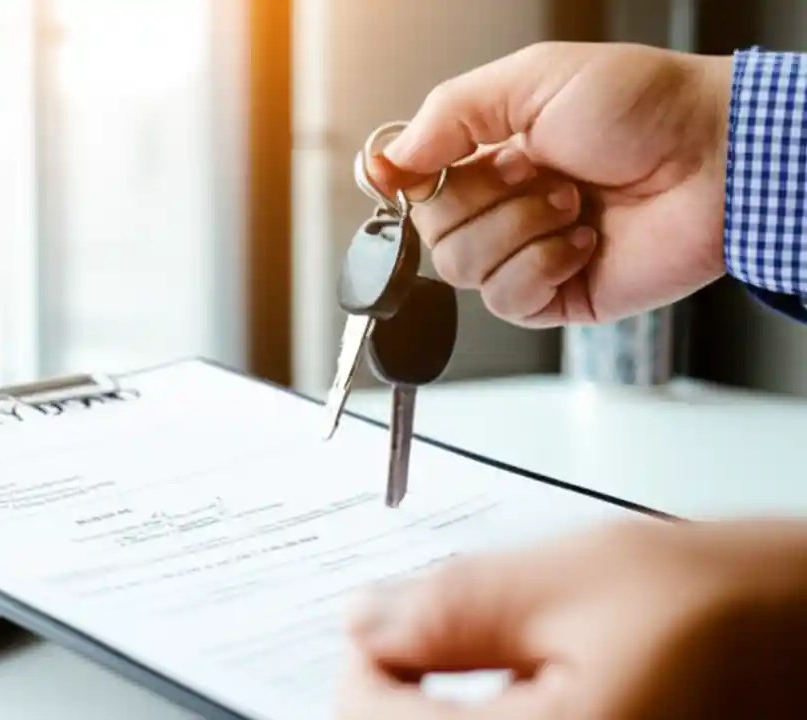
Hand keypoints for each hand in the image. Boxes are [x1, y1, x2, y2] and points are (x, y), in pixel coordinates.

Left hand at [336, 519, 806, 718]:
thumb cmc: (740, 607)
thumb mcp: (579, 578)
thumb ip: (453, 604)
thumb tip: (367, 622)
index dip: (366, 660)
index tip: (387, 624)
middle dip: (401, 693)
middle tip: (432, 642)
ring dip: (442, 712)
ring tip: (501, 664)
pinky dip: (492, 719)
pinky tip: (527, 694)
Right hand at [367, 42, 732, 326]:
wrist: (716, 159)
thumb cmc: (645, 108)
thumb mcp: (532, 79)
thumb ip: (449, 113)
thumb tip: (388, 159)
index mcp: (491, 153)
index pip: (415, 183)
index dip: (411, 182)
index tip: (414, 172)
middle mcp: (504, 205)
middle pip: (432, 231)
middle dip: (485, 197)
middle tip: (537, 170)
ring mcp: (528, 253)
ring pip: (463, 269)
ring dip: (520, 228)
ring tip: (573, 201)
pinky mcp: (556, 296)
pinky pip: (507, 300)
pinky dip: (543, 264)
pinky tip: (582, 240)